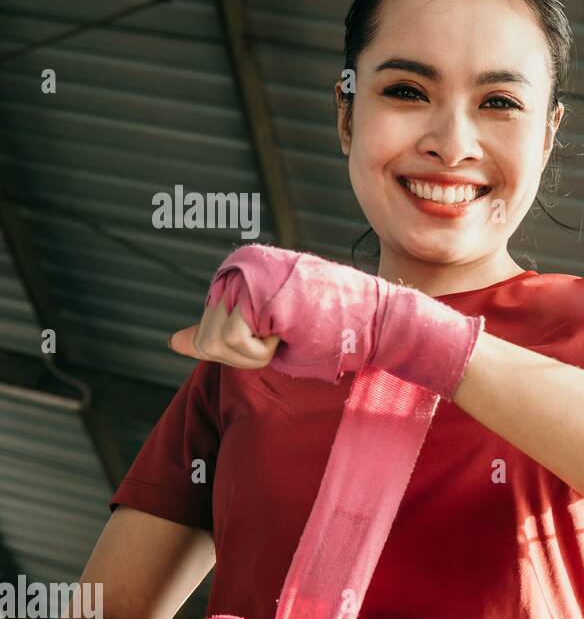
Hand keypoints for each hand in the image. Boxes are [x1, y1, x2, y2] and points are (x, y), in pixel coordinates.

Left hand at [169, 244, 483, 396]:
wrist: (377, 323)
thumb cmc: (334, 334)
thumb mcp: (269, 336)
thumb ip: (221, 334)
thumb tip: (173, 342)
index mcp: (241, 272)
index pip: (209, 332)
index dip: (244, 351)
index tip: (284, 336)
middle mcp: (238, 265)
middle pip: (206, 339)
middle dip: (247, 353)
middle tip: (290, 335)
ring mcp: (245, 272)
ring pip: (214, 342)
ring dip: (254, 353)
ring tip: (292, 331)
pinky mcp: (253, 287)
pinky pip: (230, 341)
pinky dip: (259, 351)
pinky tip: (290, 330)